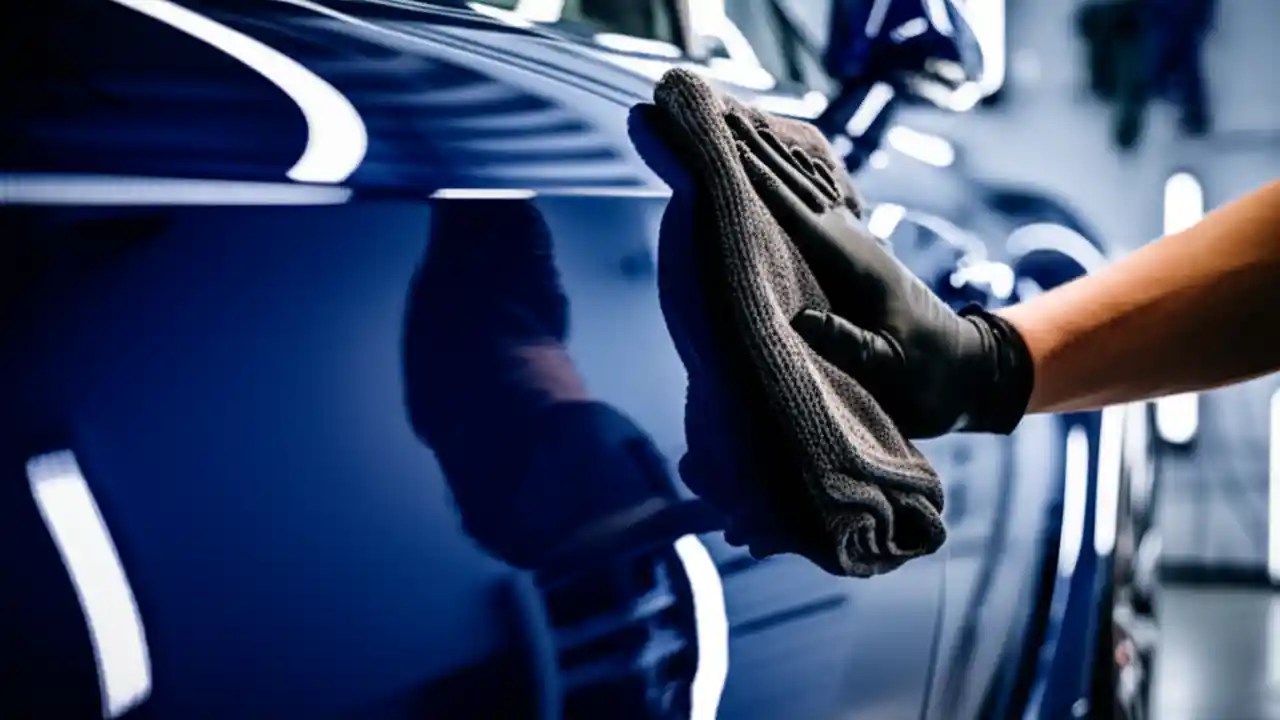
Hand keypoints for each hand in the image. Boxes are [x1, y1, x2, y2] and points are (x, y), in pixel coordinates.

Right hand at [727, 114, 1032, 436]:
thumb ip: (848, 345)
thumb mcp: (889, 370)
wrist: (972, 370)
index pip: (800, 217)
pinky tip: (797, 161)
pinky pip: (825, 204)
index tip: (731, 151)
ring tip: (748, 126)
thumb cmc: (928, 378)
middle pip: (801, 189)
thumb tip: (798, 318)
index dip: (763, 185)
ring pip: (812, 190)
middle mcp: (858, 245)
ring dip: (778, 158)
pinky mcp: (862, 256)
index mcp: (858, 268)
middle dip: (763, 154)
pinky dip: (804, 179)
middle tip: (726, 118)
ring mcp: (862, 247)